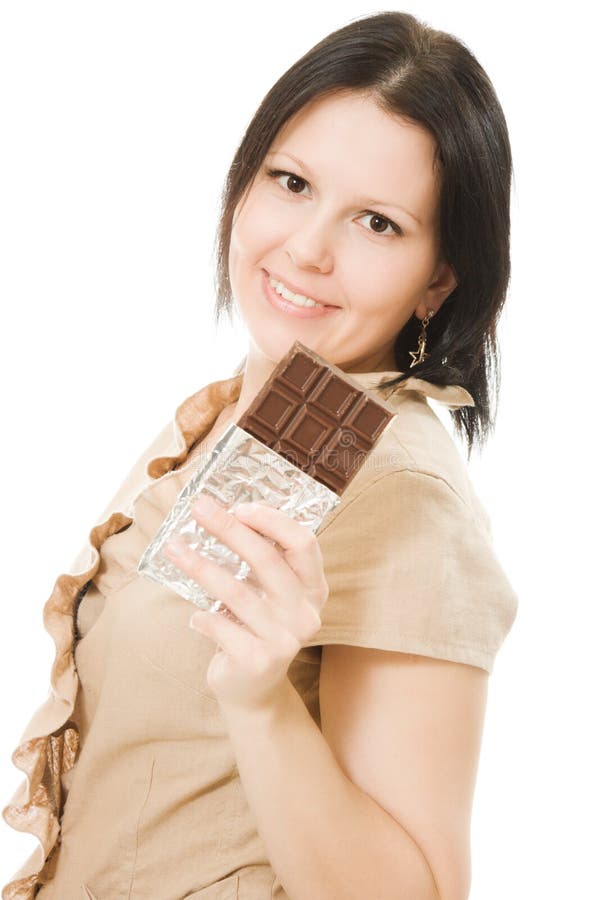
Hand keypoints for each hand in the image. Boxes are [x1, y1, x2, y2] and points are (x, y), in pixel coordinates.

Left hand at [164, 493, 327, 712]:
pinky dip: (203, 617)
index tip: (239, 505)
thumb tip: (224, 513)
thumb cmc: (254, 628)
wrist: (252, 691)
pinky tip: (194, 617)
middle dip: (229, 529)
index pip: (303, 543)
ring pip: (237, 591)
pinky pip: (222, 626)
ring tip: (174, 548)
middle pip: (268, 560)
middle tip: (199, 509)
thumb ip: (261, 561)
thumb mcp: (268, 595)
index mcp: (313, 589)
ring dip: (201, 566)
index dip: (273, 520)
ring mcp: (284, 639)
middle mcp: (305, 613)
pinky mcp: (258, 660)